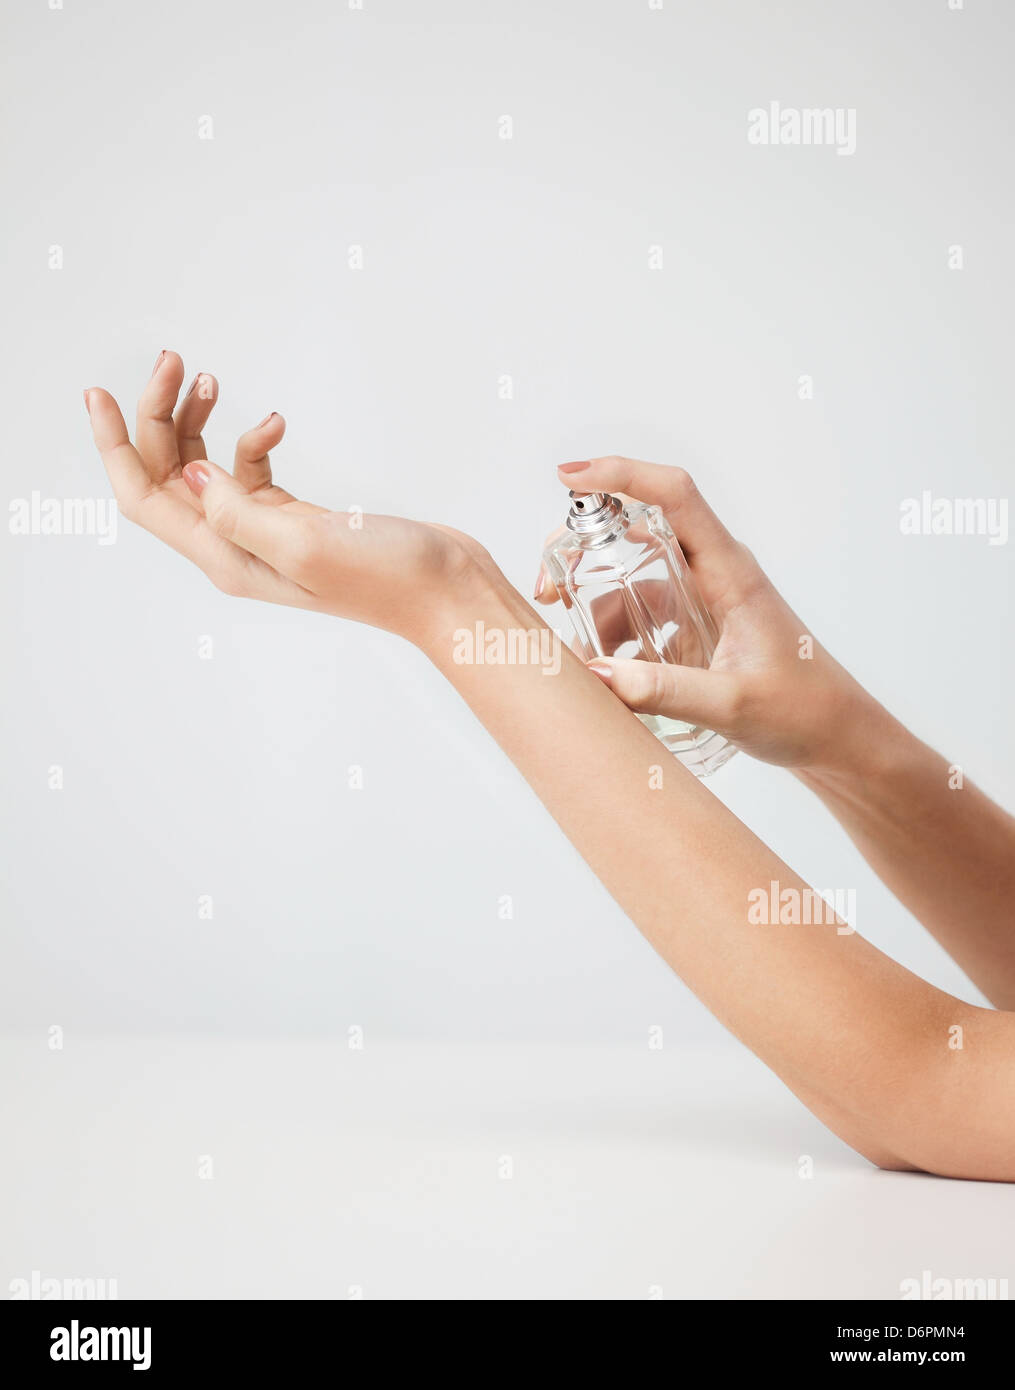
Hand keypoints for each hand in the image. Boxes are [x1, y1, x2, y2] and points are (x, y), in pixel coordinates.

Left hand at [85, 351, 494, 644]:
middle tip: (173, 359)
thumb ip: (238, 512)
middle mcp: (237, 546)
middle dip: (159, 415)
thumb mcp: (304, 544)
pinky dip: (254, 437)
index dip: (114, 446)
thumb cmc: (386, 578)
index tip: (97, 395)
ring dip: (198, 420)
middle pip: (169, 474)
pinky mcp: (295, 516)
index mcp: (228, 558)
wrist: (445, 589)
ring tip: (209, 376)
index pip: (145, 498)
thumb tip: (191, 473)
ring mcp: (265, 530)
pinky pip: (251, 468)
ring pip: (205, 465)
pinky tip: (275, 420)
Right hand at [534, 456, 882, 771]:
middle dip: (584, 548)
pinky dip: (614, 634)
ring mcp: (705, 599)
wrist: (837, 737)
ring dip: (595, 605)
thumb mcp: (731, 704)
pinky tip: (604, 670)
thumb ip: (664, 692)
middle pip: (639, 529)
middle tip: (546, 589)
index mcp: (731, 572)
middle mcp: (716, 573)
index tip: (569, 476)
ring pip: (634, 579)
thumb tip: (595, 675)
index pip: (675, 496)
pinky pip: (643, 613)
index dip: (621, 474)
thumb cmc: (802, 710)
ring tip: (572, 651)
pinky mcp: (698, 627)